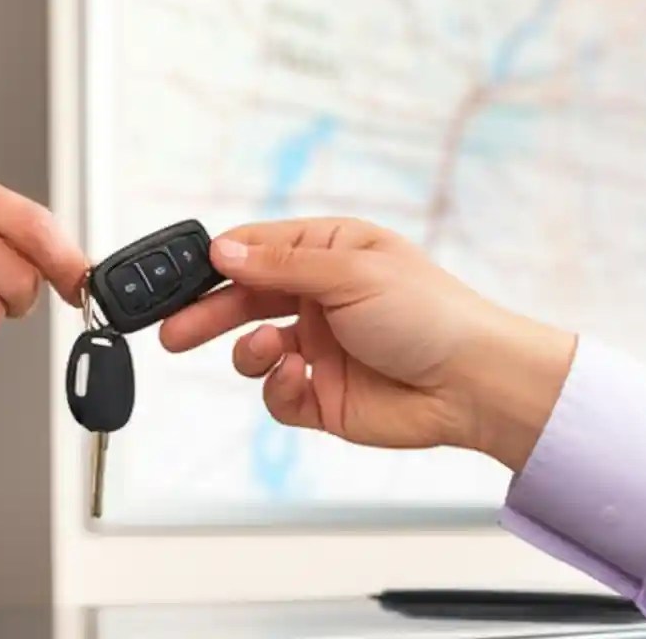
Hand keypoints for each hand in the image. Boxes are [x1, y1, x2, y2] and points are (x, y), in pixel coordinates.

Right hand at [158, 218, 576, 471]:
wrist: (474, 385)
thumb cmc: (430, 314)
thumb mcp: (348, 273)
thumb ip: (278, 266)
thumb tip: (221, 252)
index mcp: (329, 254)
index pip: (257, 249)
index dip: (219, 261)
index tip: (184, 275)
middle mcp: (320, 299)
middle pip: (243, 300)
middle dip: (206, 314)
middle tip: (171, 330)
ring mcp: (320, 348)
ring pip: (253, 349)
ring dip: (249, 351)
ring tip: (265, 351)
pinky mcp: (323, 396)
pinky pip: (277, 393)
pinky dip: (278, 387)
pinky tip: (297, 378)